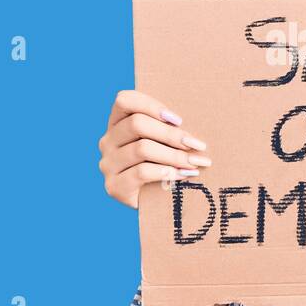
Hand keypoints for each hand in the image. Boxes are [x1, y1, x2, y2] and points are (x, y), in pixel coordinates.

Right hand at [98, 90, 211, 208]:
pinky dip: (166, 172)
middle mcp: (108, 141)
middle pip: (137, 124)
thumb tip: (192, 128)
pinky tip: (182, 174)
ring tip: (195, 162)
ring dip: (174, 155)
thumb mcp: (163, 143)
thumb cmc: (163, 165)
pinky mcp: (114, 186)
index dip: (151, 106)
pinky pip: (141, 172)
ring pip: (142, 149)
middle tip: (197, 145)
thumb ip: (168, 129)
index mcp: (117, 123)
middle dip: (171, 134)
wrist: (153, 204)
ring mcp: (108, 164)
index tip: (179, 120)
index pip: (125, 100)